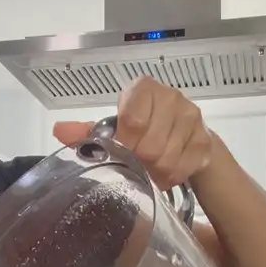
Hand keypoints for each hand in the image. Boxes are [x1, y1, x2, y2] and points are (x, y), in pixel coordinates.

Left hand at [53, 77, 213, 188]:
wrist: (184, 134)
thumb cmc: (142, 129)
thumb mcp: (113, 127)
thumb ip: (87, 131)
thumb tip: (59, 130)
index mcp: (143, 89)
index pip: (133, 120)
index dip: (126, 143)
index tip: (123, 152)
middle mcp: (170, 97)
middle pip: (150, 146)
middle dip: (140, 163)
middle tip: (137, 166)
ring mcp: (192, 117)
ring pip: (167, 161)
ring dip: (155, 174)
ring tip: (150, 171)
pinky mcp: (206, 140)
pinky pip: (184, 169)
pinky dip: (172, 177)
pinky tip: (167, 172)